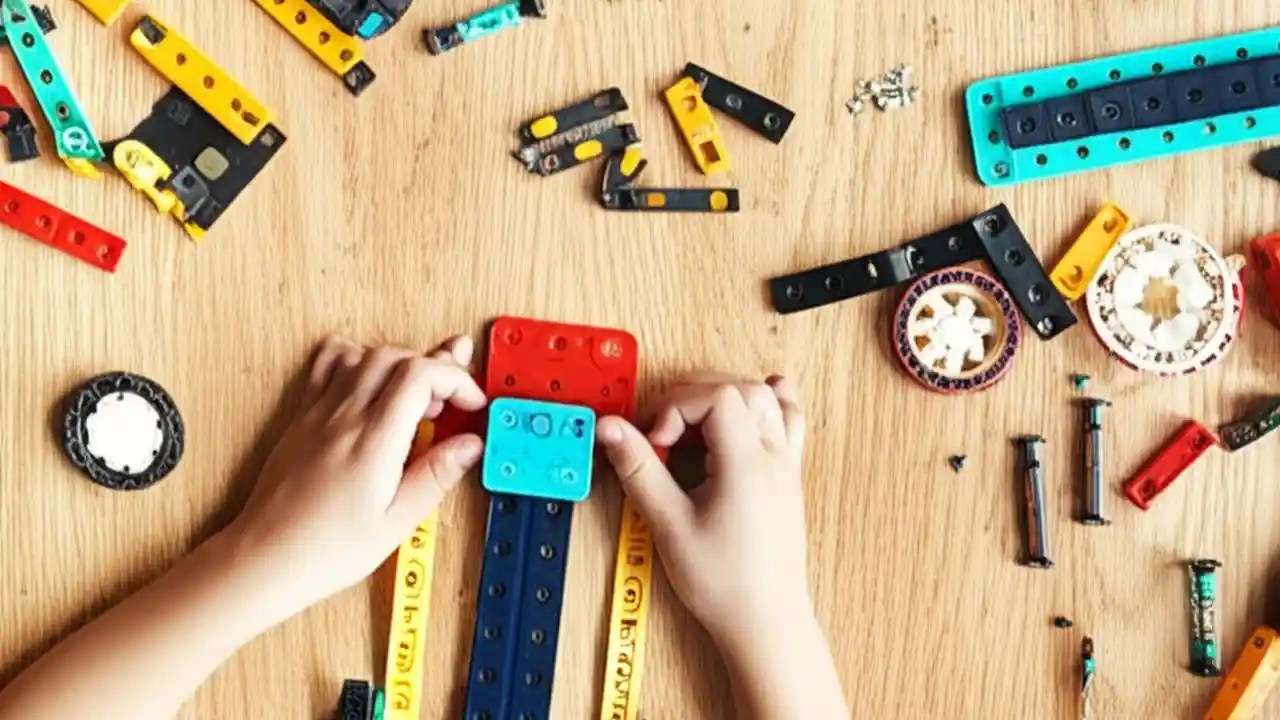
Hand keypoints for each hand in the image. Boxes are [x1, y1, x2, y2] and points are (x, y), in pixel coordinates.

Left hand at [221, 334, 486, 618]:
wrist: (264, 558)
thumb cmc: (325, 550)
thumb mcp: (396, 523)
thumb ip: (436, 475)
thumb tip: (470, 445)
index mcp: (373, 442)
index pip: (420, 375)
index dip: (455, 379)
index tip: (470, 404)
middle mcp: (344, 417)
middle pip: (396, 356)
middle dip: (434, 369)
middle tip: (450, 404)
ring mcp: (319, 412)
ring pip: (365, 354)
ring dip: (399, 364)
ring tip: (414, 398)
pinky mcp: (302, 417)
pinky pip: (328, 363)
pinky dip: (356, 359)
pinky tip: (370, 385)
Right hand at [595, 373, 808, 651]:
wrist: (766, 621)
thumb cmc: (723, 583)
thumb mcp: (669, 525)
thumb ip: (639, 470)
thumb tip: (611, 429)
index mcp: (747, 464)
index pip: (716, 396)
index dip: (675, 405)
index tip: (655, 439)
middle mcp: (773, 456)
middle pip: (740, 388)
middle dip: (693, 396)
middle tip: (663, 430)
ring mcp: (786, 465)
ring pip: (767, 397)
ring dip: (726, 395)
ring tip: (694, 422)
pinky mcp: (789, 477)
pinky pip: (790, 420)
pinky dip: (770, 403)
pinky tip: (748, 413)